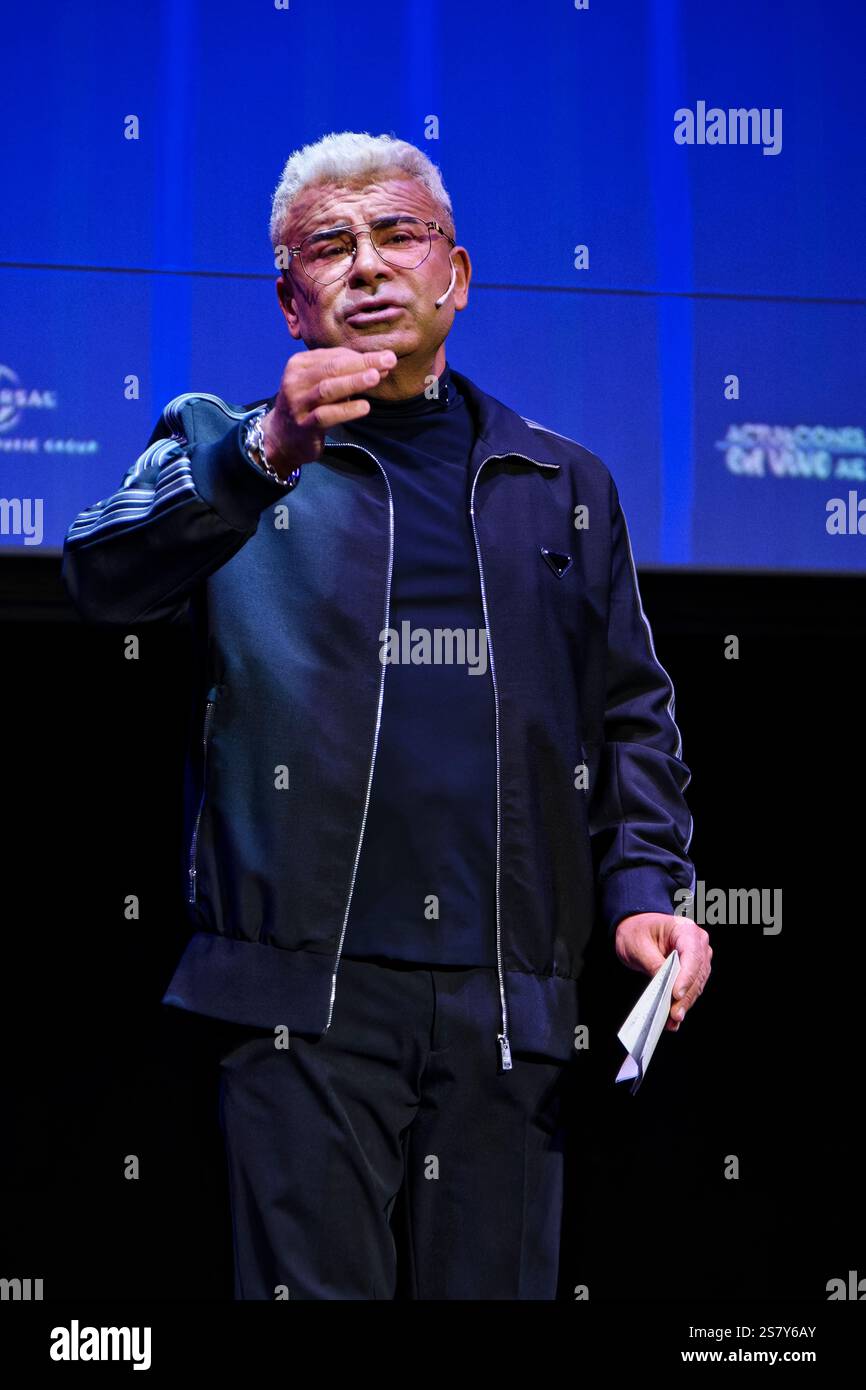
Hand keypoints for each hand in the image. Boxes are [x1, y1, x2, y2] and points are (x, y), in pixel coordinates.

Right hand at [260, 346, 397, 477]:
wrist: (282, 438)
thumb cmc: (307, 406)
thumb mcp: (320, 384)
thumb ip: (344, 375)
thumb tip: (380, 366)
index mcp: (299, 364)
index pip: (334, 356)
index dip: (361, 357)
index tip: (385, 358)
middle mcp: (295, 381)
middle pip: (332, 368)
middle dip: (362, 363)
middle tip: (389, 360)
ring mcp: (298, 403)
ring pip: (327, 389)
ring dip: (353, 382)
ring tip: (376, 377)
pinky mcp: (303, 425)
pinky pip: (326, 415)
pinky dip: (347, 410)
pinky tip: (365, 407)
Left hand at [613, 912, 711, 1031]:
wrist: (636, 927)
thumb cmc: (637, 931)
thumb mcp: (639, 945)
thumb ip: (653, 963)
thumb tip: (664, 986)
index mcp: (685, 929)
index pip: (692, 955)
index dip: (686, 977)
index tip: (676, 994)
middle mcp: (698, 942)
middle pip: (697, 973)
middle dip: (686, 996)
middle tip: (674, 1015)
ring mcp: (698, 956)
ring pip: (697, 984)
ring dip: (686, 1003)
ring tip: (673, 1019)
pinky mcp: (694, 969)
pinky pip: (692, 987)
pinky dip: (684, 1002)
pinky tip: (674, 1016)